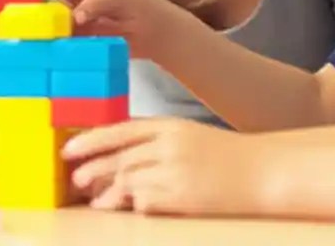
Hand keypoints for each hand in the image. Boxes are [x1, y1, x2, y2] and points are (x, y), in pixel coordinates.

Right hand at [34, 0, 179, 59]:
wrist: (156, 33)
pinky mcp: (84, 32)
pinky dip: (53, 32)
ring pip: (55, 9)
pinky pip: (63, 29)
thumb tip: (74, 18)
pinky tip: (41, 37)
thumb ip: (92, 4)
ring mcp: (81, 12)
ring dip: (42, 12)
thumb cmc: (138, 4)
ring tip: (22, 17)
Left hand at [62, 118, 271, 216]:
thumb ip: (154, 141)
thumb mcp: (188, 136)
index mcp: (169, 126)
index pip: (118, 130)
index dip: (90, 140)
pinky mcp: (184, 197)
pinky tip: (128, 208)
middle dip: (93, 169)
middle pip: (118, 157)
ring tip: (96, 202)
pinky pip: (146, 201)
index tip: (68, 149)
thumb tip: (118, 155)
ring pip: (127, 180)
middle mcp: (169, 145)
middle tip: (75, 181)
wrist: (265, 172)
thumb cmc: (226, 157)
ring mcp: (176, 171)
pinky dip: (134, 204)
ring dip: (108, 193)